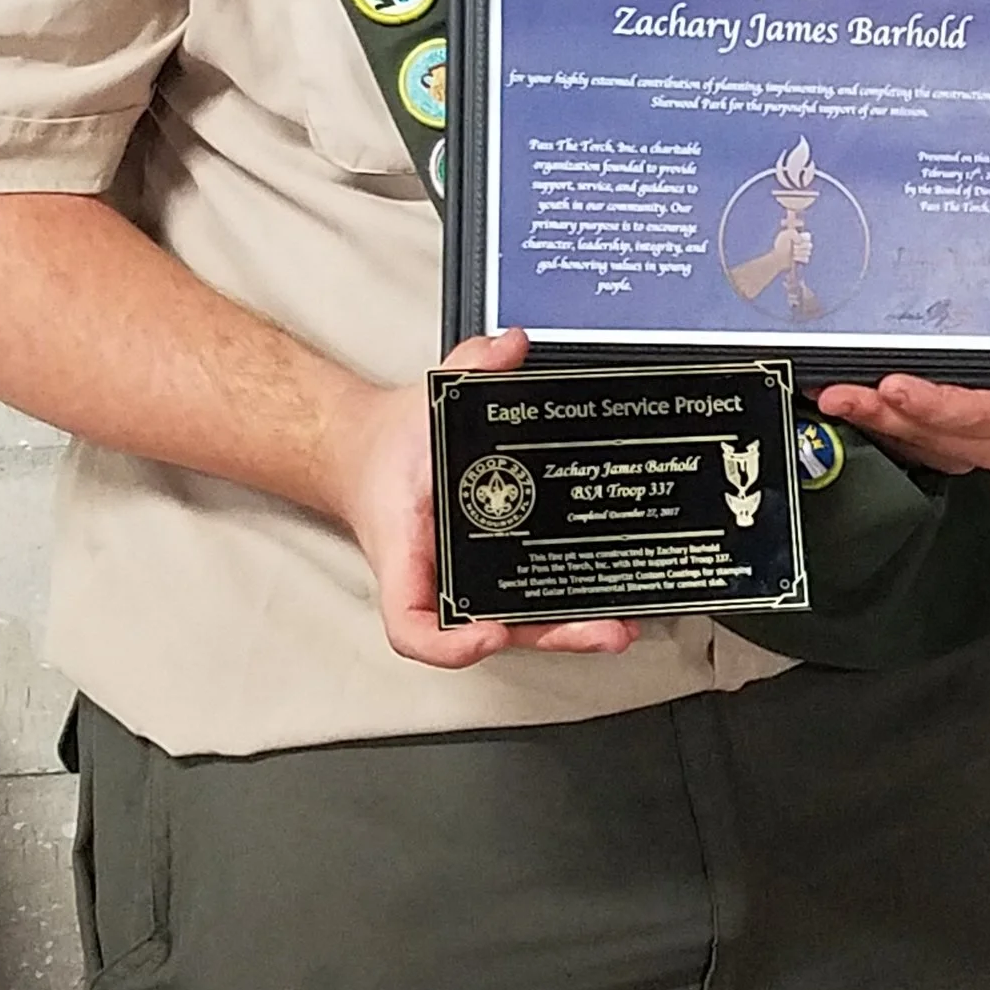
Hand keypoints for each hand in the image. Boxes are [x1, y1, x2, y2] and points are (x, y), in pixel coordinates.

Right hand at [333, 328, 640, 669]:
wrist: (371, 454)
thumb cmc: (389, 449)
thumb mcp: (425, 400)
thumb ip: (466, 366)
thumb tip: (508, 346)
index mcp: (408, 551)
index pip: (412, 621)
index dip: (450, 643)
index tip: (489, 631)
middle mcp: (440, 576)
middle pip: (486, 633)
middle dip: (546, 635)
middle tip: (597, 630)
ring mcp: (468, 578)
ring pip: (518, 622)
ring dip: (568, 628)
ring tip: (618, 626)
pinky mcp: (494, 568)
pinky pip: (528, 596)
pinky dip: (563, 604)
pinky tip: (605, 600)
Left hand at [816, 250, 989, 477]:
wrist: (966, 319)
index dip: (958, 409)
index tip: (908, 385)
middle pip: (956, 440)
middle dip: (910, 419)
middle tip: (869, 389)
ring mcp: (950, 433)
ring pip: (920, 444)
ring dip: (878, 422)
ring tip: (840, 390)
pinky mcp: (915, 434)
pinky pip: (892, 441)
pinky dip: (861, 421)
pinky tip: (829, 392)